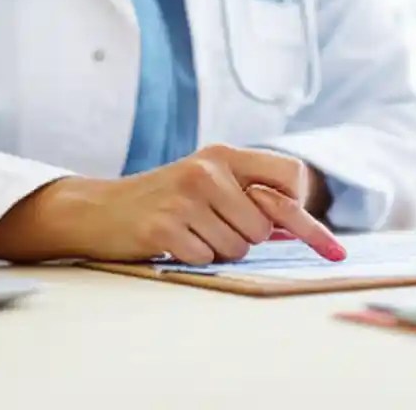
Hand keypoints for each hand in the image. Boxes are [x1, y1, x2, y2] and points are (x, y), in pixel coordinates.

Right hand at [0, 145, 346, 264]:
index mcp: (225, 155)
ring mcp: (185, 197)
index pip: (292, 178)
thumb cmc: (165, 200)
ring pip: (239, 247)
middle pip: (266, 225)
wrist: (98, 210)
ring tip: (191, 233)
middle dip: (248, 237)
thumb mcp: (209, 184)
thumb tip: (304, 227)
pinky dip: (195, 259)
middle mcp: (208, 170)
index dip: (302, 211)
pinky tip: (173, 243)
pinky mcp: (165, 227)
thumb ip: (254, 199)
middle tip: (215, 227)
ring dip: (220, 251)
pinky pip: (207, 259)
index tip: (317, 240)